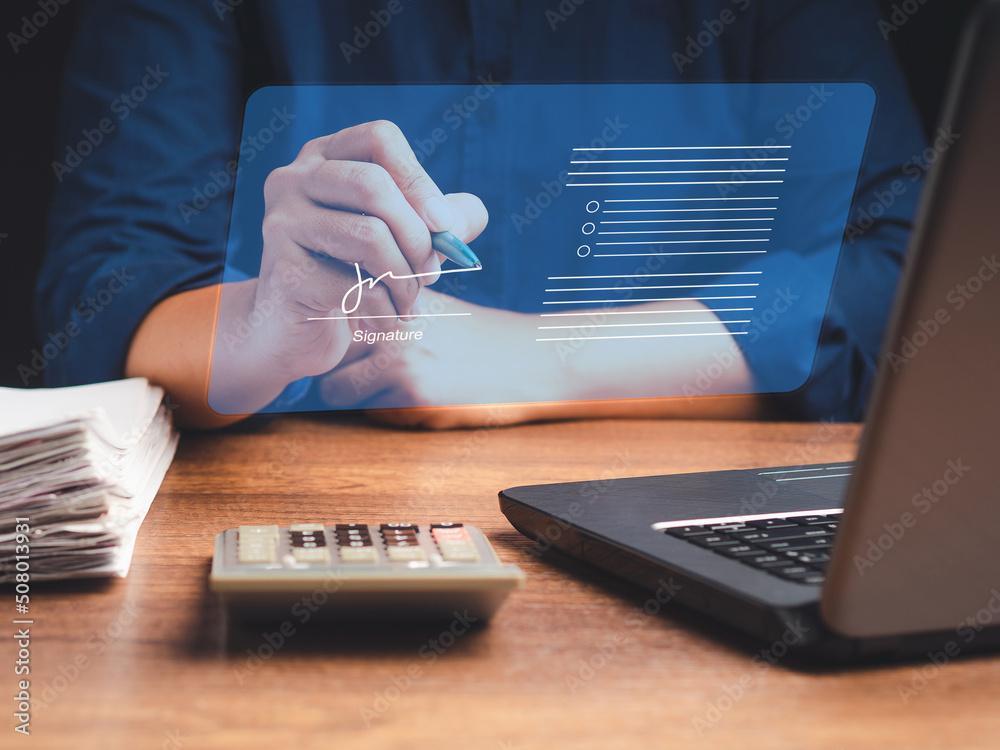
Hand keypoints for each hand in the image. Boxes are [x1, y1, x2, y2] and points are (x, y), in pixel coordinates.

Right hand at [208, 120, 486, 414]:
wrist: (296, 330)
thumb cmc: (352, 273)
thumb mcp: (400, 238)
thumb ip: (441, 220)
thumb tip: (467, 218)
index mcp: (324, 157)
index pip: (380, 139)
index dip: (420, 181)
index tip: (446, 226)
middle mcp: (293, 179)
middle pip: (374, 184)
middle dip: (418, 236)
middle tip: (430, 273)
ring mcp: (281, 223)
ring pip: (368, 236)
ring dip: (406, 280)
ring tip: (410, 303)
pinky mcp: (283, 272)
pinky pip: (356, 287)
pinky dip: (386, 310)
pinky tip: (385, 320)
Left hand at [317, 290, 564, 426]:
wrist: (536, 361)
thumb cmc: (484, 339)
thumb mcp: (438, 307)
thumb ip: (389, 306)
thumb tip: (336, 313)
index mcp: (395, 293)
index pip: (329, 312)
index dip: (329, 334)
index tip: (341, 345)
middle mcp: (392, 318)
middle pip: (325, 350)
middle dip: (334, 365)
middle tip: (359, 373)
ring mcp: (401, 356)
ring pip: (335, 387)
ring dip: (354, 394)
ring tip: (390, 391)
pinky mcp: (415, 393)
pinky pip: (370, 413)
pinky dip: (386, 414)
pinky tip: (419, 404)